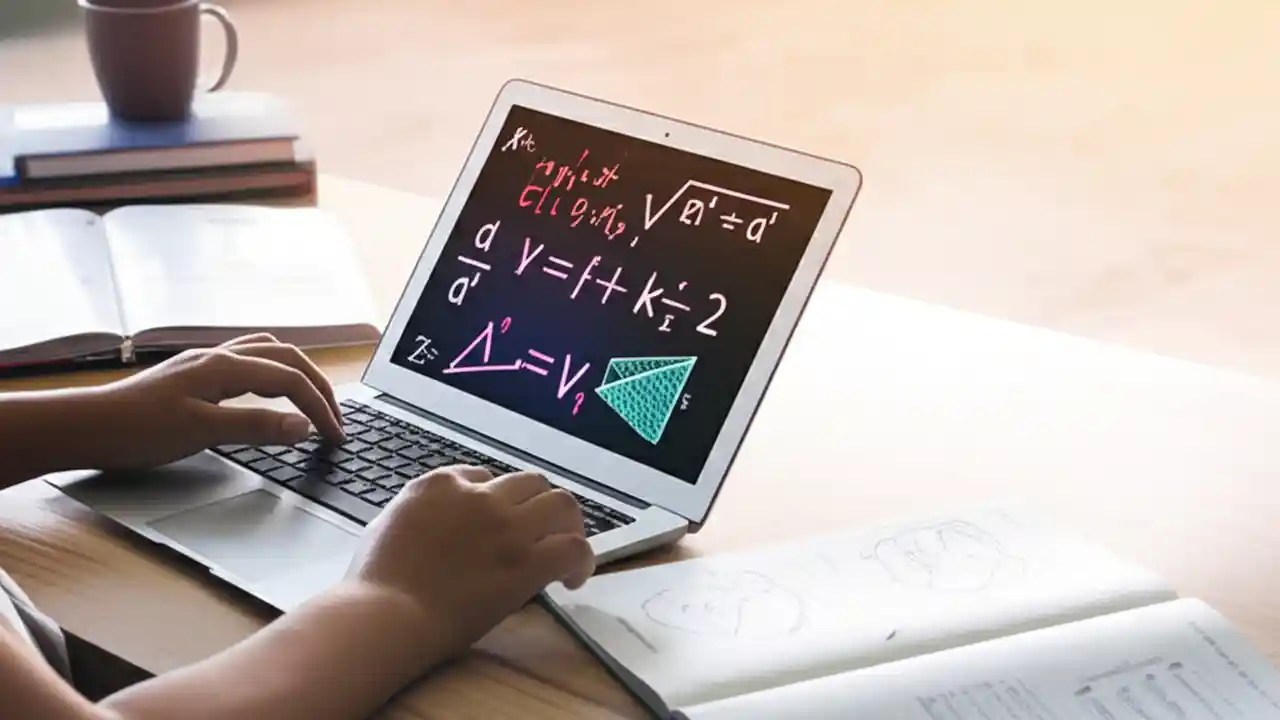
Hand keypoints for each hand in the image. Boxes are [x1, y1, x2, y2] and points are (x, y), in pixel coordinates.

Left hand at [80, 333, 344, 469]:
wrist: (85, 426)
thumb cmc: (136, 430)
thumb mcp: (201, 432)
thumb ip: (256, 427)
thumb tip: (304, 426)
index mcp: (225, 367)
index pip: (291, 380)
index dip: (320, 408)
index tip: (336, 437)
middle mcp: (219, 357)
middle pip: (288, 359)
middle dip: (318, 387)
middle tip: (336, 420)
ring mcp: (206, 363)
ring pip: (268, 354)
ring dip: (298, 373)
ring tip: (312, 400)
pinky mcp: (195, 375)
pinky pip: (248, 362)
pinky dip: (273, 373)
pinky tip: (268, 391)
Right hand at [347, 466, 594, 664]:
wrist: (385, 616)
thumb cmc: (374, 583)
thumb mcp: (387, 524)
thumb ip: (420, 511)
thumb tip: (439, 519)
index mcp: (441, 484)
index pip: (485, 478)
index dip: (497, 502)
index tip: (500, 525)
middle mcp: (479, 497)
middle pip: (530, 482)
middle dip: (538, 505)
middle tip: (541, 531)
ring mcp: (506, 527)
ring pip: (560, 503)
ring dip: (568, 524)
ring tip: (566, 547)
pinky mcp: (526, 562)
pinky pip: (573, 547)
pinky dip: (581, 560)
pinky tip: (573, 580)